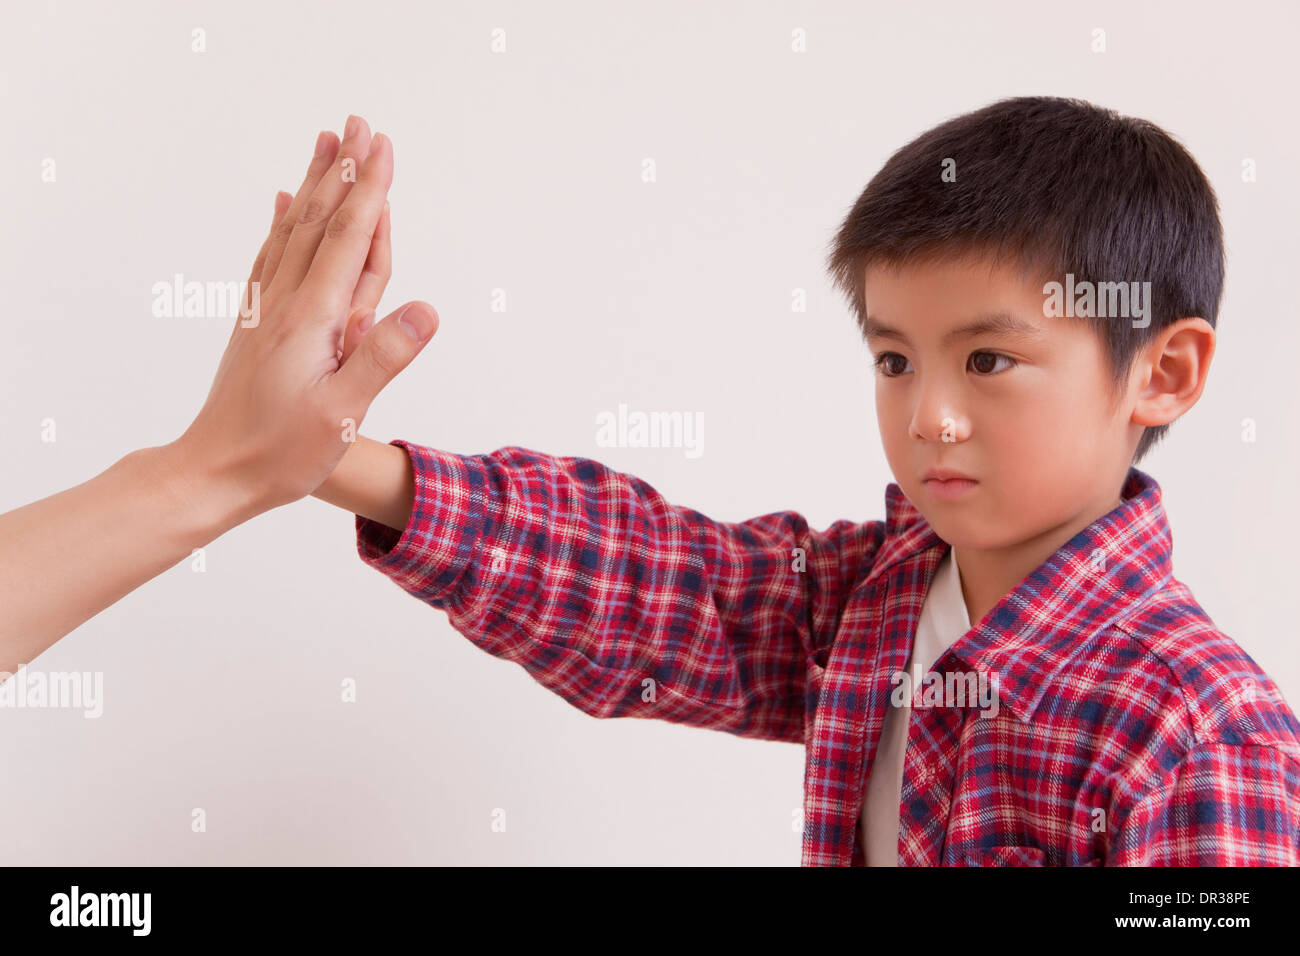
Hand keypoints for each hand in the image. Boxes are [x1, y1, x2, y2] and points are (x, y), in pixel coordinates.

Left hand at [171, 115, 439, 521]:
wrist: (213, 472)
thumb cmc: (280, 452)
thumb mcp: (343, 412)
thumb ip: (384, 357)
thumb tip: (428, 310)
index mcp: (312, 319)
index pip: (347, 240)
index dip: (369, 191)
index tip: (384, 147)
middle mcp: (286, 303)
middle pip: (319, 220)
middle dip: (344, 171)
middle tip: (360, 124)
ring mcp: (268, 309)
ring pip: (294, 230)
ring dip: (314, 184)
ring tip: (327, 144)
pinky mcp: (258, 322)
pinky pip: (273, 256)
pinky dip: (283, 221)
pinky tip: (282, 203)